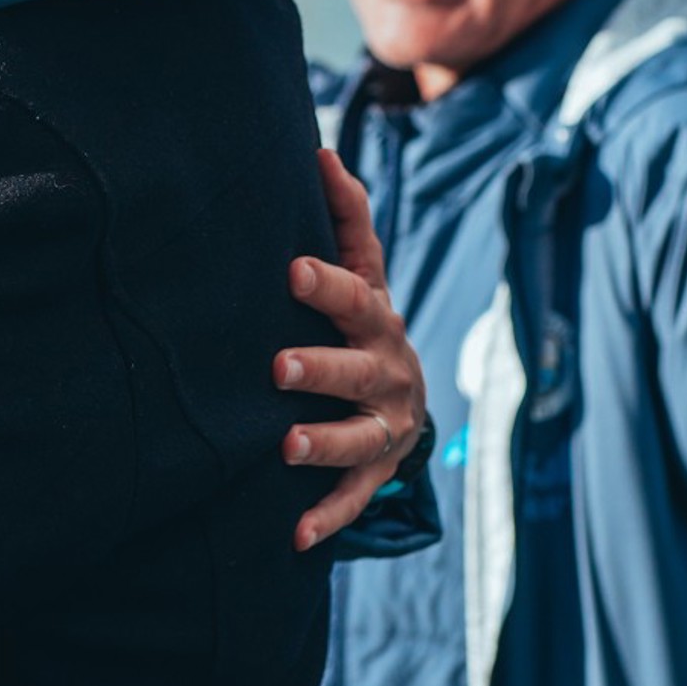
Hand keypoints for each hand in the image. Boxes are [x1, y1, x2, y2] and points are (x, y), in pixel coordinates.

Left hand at [277, 149, 425, 550]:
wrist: (408, 403)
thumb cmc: (365, 323)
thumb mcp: (366, 272)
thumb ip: (346, 217)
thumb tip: (320, 148)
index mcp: (377, 321)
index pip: (356, 294)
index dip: (327, 283)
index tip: (291, 270)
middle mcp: (387, 373)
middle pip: (356, 370)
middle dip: (320, 367)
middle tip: (278, 367)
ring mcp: (385, 427)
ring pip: (358, 438)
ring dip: (322, 442)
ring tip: (284, 446)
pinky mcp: (376, 473)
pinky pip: (353, 499)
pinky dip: (327, 519)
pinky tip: (295, 536)